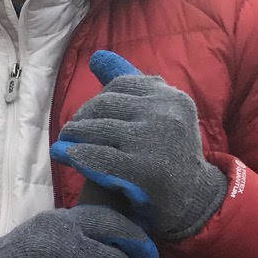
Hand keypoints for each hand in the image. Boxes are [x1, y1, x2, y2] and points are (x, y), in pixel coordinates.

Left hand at [52, 50, 226, 241]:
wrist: (193, 200)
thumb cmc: (168, 153)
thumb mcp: (157, 113)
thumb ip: (130, 84)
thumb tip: (97, 57)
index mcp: (171, 97)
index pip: (120, 85)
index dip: (97, 100)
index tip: (88, 116)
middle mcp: (166, 114)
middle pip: (104, 105)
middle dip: (82, 118)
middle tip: (70, 131)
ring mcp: (155, 140)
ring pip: (96, 129)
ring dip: (74, 136)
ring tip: (65, 143)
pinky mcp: (143, 168)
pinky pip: (96, 156)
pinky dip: (75, 155)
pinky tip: (66, 156)